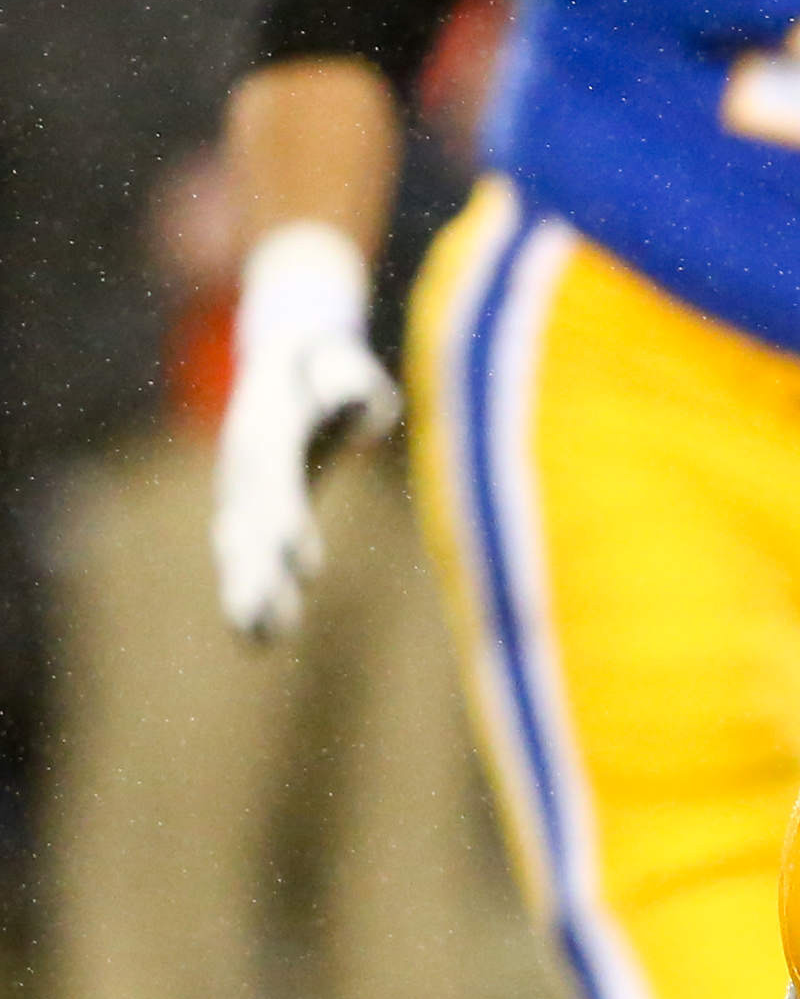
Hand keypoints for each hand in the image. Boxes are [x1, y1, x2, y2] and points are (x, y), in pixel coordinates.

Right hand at [212, 224, 399, 641]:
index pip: (277, 478)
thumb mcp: (346, 368)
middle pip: (250, 521)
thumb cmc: (328, 368)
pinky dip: (255, 594)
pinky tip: (260, 639)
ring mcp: (242, 491)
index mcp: (268, 430)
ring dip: (247, 593)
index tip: (301, 555)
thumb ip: (350, 388)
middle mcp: (246, 467)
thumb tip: (358, 399)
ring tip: (253, 640)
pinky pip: (250, 557)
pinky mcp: (251, 513)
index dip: (286, 514)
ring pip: (241, 549)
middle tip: (257, 615)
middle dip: (255, 569)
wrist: (285, 358)